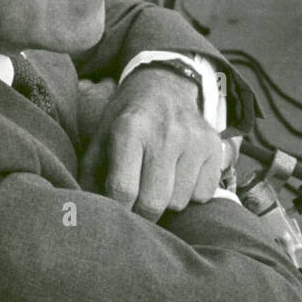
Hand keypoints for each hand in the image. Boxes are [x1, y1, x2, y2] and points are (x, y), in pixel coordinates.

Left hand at [80, 66, 223, 221]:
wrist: (165, 86)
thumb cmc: (126, 119)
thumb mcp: (100, 138)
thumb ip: (91, 175)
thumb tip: (87, 212)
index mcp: (130, 129)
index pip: (123, 189)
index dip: (118, 210)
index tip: (117, 215)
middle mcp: (165, 133)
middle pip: (153, 201)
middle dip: (142, 213)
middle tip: (136, 207)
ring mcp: (194, 140)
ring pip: (179, 202)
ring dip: (166, 203)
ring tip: (157, 184)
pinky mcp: (214, 147)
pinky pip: (203, 195)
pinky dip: (189, 195)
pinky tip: (179, 177)